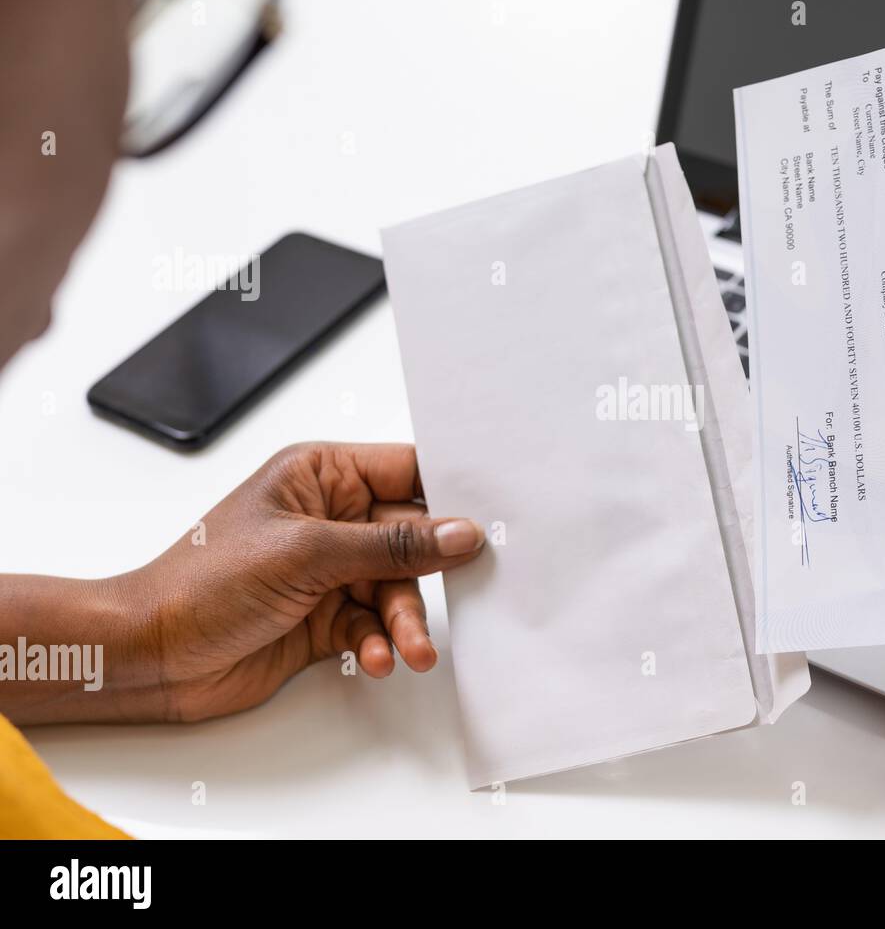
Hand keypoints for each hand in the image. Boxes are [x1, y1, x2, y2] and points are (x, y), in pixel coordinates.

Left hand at [116, 443, 484, 721]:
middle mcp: (330, 518)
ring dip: (404, 621)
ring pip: (396, 589)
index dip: (451, 493)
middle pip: (412, 538)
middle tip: (454, 599)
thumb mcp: (308, 553)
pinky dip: (377, 643)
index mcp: (321, 475)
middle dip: (427, 575)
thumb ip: (392, 545)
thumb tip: (460, 533)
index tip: (490, 519)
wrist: (150, 655)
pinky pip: (372, 625)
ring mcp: (327, 570)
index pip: (407, 472)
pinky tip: (370, 658)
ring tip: (409, 649)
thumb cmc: (203, 583)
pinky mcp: (324, 616)